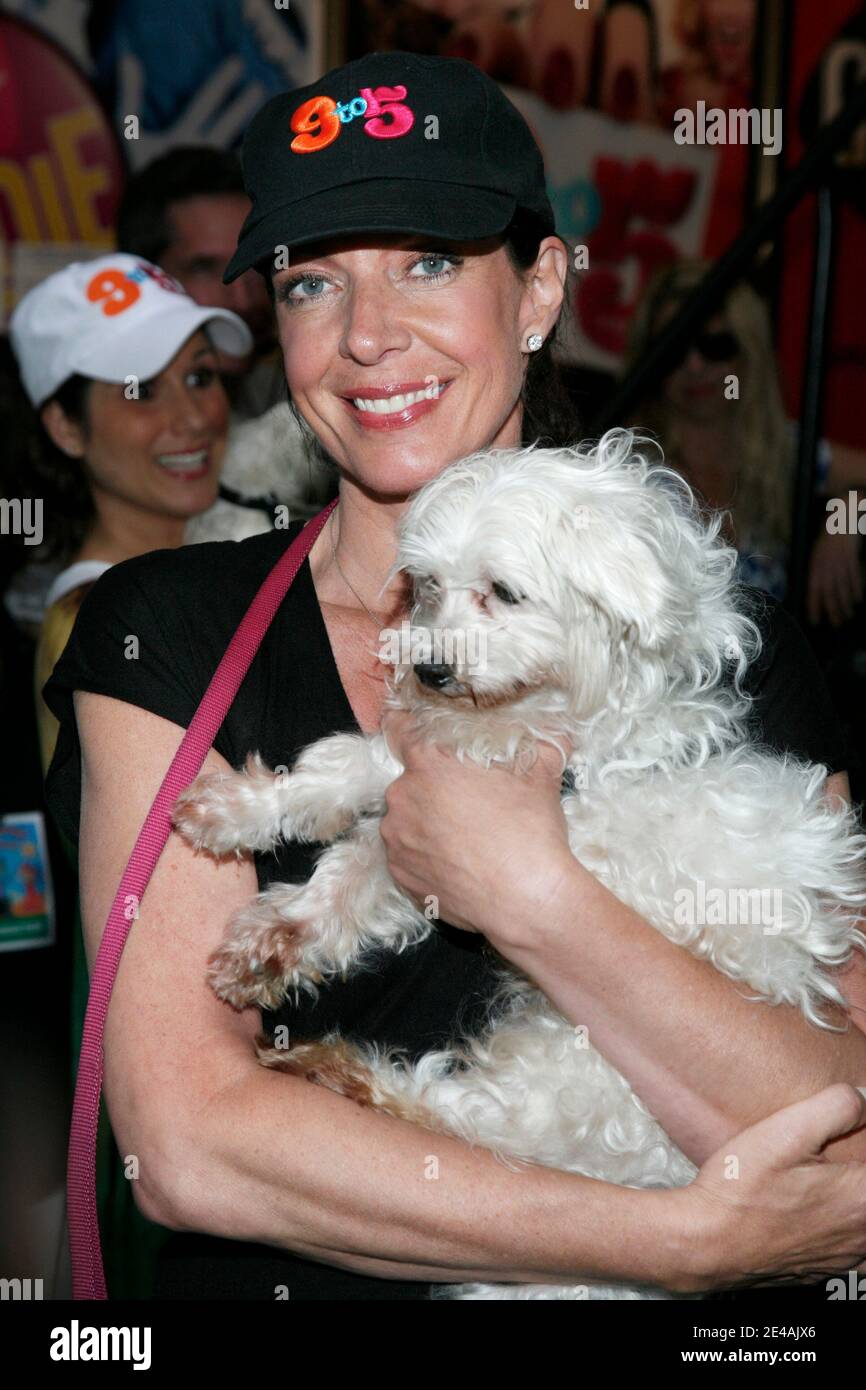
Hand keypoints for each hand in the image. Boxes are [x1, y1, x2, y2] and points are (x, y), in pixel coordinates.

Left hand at [379, 709, 574, 945]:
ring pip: (407, 820)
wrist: (527, 898)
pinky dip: (427, 858)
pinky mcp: (400, 875)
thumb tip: (558, 734)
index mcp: (428, 762)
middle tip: (469, 803)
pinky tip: (459, 865)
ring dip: (428, 824)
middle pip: (411, 781)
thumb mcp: (542, 773)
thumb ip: (541, 745)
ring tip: (466, 840)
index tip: (414, 731)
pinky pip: (409, 857)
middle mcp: (402, 796)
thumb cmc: (530, 830)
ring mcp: (397, 839)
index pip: (399, 728)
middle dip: (435, 788)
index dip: (407, 727)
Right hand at [674, 1083, 865, 1292]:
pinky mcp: (830, 1268)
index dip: (863, 1138)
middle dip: (856, 1166)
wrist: (706, 1245)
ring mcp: (848, 1257)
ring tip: (818, 1176)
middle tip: (823, 1153)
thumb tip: (862, 1099)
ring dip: (852, 1195)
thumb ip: (837, 1106)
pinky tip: (815, 1205)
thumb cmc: (739, 1190)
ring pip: (865, 1220)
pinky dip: (846, 1221)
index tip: (846, 1132)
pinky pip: (856, 1243)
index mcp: (862, 1197)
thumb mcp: (784, 1131)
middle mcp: (863, 1233)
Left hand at [807, 528, 862, 626]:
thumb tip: (819, 590)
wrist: (840, 518)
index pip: (812, 591)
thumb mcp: (818, 554)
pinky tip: (858, 599)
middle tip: (837, 623)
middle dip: (832, 610)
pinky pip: (854, 576)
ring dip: (845, 603)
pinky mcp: (850, 556)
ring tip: (848, 615)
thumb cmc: (829, 538)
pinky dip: (856, 589)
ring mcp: (838, 561)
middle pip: (828, 593)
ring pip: (842, 587)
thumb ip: (818, 571)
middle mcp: (825, 565)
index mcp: (814, 566)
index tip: (814, 621)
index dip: (813, 607)